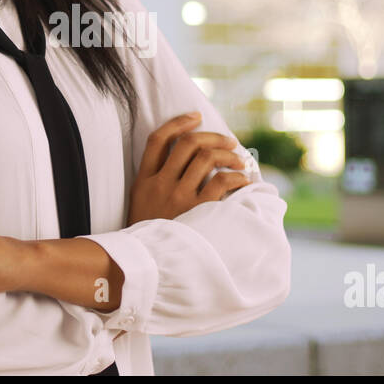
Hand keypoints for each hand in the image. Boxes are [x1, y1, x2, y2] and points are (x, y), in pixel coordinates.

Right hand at [127, 111, 251, 226]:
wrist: (148, 266)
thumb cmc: (150, 235)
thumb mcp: (140, 205)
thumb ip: (155, 182)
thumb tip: (186, 161)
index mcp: (143, 180)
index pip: (157, 139)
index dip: (178, 123)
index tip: (196, 116)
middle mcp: (160, 184)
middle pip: (187, 144)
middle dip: (212, 136)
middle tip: (229, 140)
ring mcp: (177, 197)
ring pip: (206, 158)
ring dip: (228, 154)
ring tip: (239, 160)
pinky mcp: (196, 211)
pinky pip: (221, 182)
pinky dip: (236, 177)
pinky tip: (243, 181)